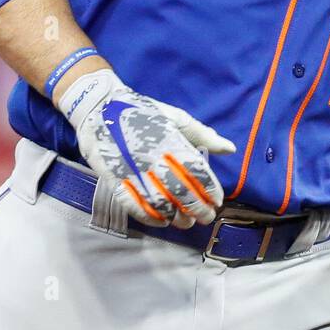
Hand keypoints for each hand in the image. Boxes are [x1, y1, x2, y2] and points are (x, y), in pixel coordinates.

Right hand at [57, 68, 235, 228]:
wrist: (99, 107)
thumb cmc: (142, 111)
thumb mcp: (174, 116)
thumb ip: (202, 133)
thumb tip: (230, 148)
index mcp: (169, 139)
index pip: (196, 171)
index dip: (209, 190)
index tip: (216, 201)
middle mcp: (151, 155)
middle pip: (180, 191)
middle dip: (197, 209)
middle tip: (206, 218)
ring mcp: (131, 168)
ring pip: (158, 202)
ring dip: (176, 217)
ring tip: (186, 222)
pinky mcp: (113, 177)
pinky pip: (133, 204)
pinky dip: (149, 217)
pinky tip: (161, 221)